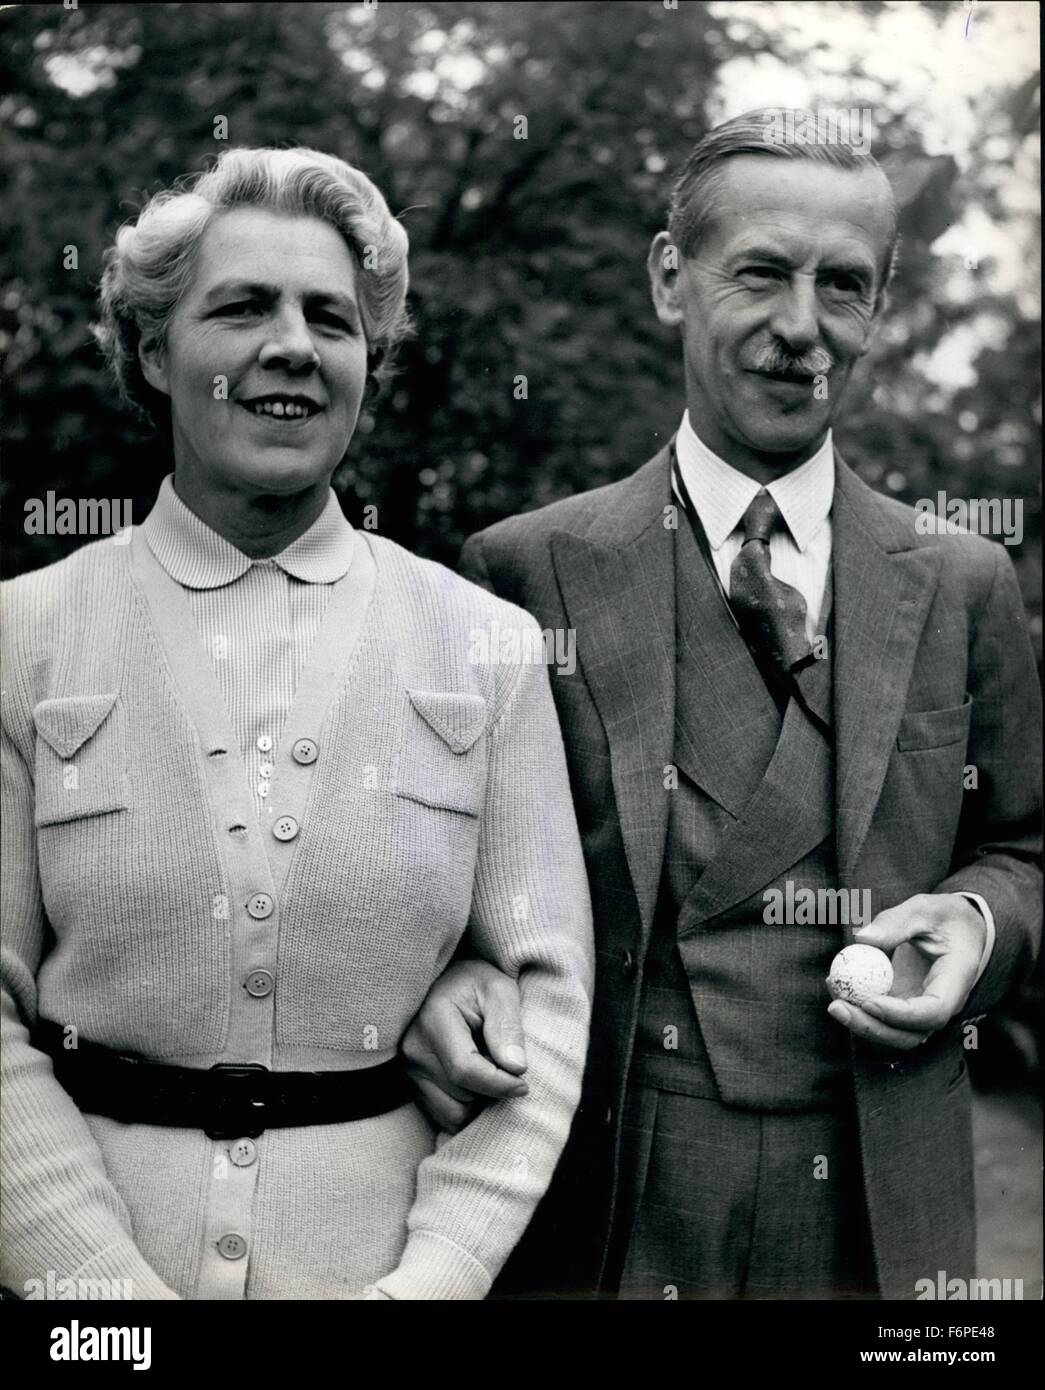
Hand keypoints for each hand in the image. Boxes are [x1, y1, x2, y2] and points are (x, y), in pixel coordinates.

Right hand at [401, 960, 527, 1132]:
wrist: (447, 983)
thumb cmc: (477, 983)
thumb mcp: (500, 990)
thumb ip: (508, 1026)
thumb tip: (515, 1068)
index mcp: (434, 1019)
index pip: (465, 1069)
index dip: (500, 1084)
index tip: (524, 1082)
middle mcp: (414, 1049)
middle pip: (462, 1094)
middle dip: (493, 1089)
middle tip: (505, 1065)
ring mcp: (409, 1070)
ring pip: (453, 1113)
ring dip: (480, 1102)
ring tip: (489, 1072)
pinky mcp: (412, 1085)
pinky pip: (444, 1117)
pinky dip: (466, 1108)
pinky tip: (476, 1083)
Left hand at [826, 893, 986, 1051]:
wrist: (961, 928)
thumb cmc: (946, 917)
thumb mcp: (925, 909)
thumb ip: (896, 922)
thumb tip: (861, 938)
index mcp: (956, 982)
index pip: (934, 1012)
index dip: (900, 1014)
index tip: (869, 1001)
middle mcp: (942, 1004)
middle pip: (910, 1035)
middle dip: (872, 1027)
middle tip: (838, 1007)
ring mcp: (923, 1009)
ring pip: (894, 1033)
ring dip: (861, 1023)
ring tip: (834, 998)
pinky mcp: (906, 1005)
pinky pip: (882, 1017)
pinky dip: (858, 1009)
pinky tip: (836, 986)